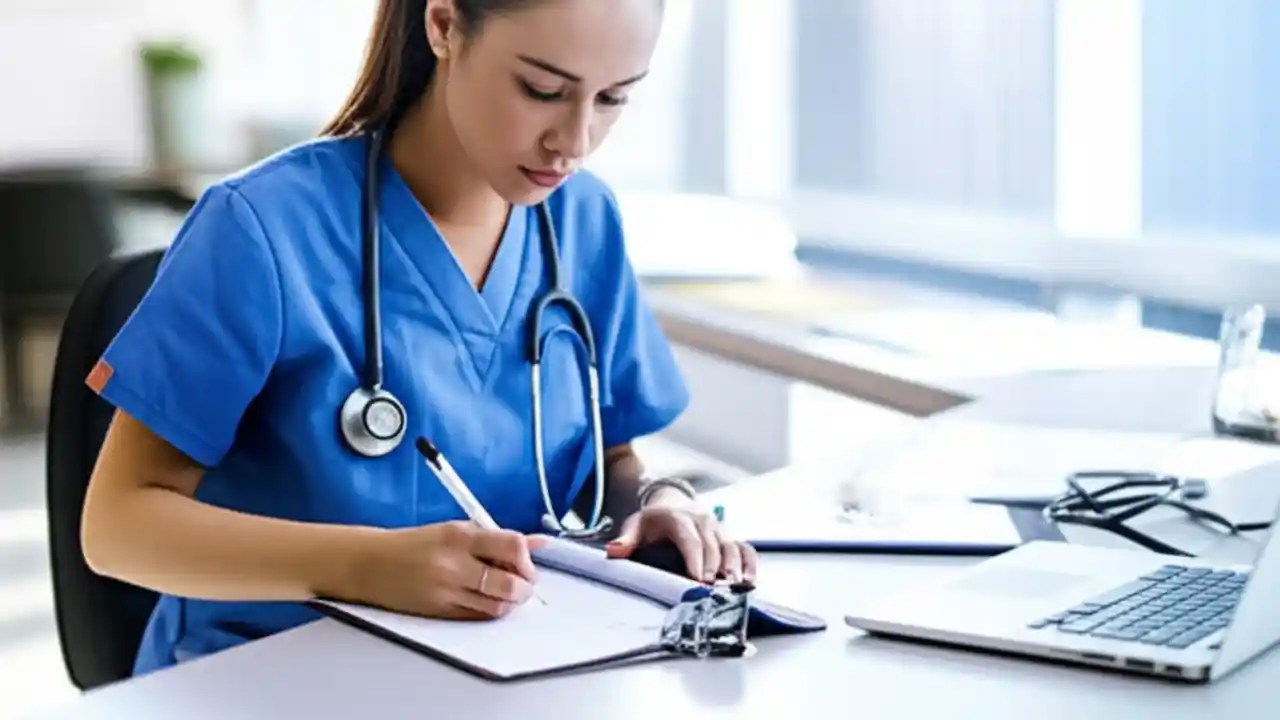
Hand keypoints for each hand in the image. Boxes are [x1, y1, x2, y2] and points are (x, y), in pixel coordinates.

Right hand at [349, 521, 547, 619]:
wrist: (368, 564)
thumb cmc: (412, 544)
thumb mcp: (455, 530)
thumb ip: (496, 538)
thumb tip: (537, 542)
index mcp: (459, 536)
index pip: (512, 547)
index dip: (527, 559)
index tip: (526, 561)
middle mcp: (454, 564)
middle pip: (510, 583)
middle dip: (525, 586)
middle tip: (523, 582)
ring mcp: (446, 591)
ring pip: (498, 606)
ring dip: (511, 601)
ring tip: (506, 591)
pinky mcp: (439, 612)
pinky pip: (479, 617)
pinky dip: (492, 611)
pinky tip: (487, 600)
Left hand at [605, 501, 757, 584]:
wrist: (672, 504)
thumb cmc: (653, 522)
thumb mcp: (636, 526)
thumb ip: (626, 540)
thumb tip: (614, 552)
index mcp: (678, 518)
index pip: (689, 539)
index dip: (696, 559)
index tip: (698, 579)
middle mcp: (703, 521)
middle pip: (713, 546)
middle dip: (716, 569)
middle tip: (716, 591)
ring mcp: (719, 529)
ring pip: (732, 547)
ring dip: (736, 568)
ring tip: (736, 588)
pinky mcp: (730, 537)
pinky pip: (745, 549)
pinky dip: (750, 564)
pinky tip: (751, 581)